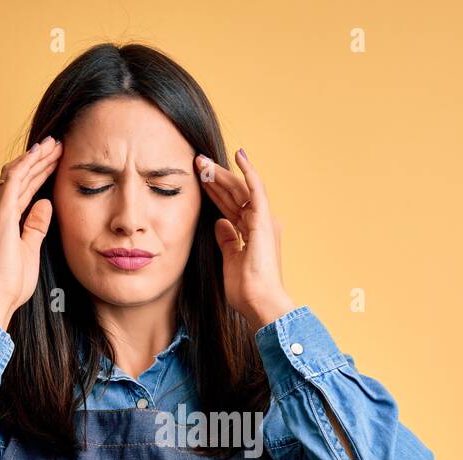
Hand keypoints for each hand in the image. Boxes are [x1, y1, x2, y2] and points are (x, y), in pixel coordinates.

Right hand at [0, 135, 62, 328]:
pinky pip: (14, 180)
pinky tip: (40, 153)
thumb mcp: (30, 249)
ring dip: (35, 157)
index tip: (55, 161)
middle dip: (39, 160)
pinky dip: (27, 164)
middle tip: (57, 145)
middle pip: (20, 177)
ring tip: (53, 145)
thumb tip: (46, 204)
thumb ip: (36, 226)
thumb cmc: (11, 281)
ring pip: (17, 173)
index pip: (23, 189)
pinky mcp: (0, 213)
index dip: (39, 173)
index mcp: (4, 221)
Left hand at [195, 148, 295, 329]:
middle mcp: (259, 224)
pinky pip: (256, 190)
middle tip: (197, 163)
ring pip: (240, 190)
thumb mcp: (230, 261)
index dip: (214, 193)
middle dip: (215, 179)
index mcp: (252, 235)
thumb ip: (227, 241)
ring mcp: (263, 221)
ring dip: (222, 174)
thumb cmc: (247, 290)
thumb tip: (220, 223)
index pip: (230, 207)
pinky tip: (239, 156)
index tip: (199, 180)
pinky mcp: (264, 220)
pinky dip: (248, 172)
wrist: (260, 302)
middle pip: (234, 195)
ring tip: (203, 161)